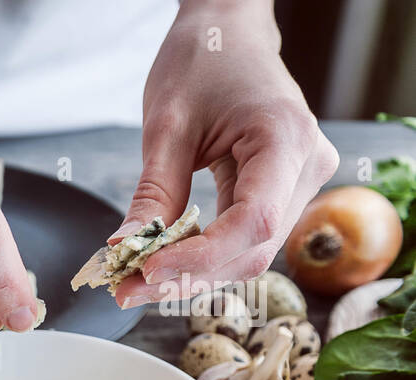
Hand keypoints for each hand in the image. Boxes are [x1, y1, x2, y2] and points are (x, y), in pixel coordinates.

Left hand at [113, 0, 338, 306]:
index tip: (145, 270)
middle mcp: (307, 166)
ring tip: (135, 283)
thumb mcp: (166, 127)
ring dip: (192, 275)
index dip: (199, 257)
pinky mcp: (283, 193)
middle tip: (125, 291)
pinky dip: (202, 257)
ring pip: (250, 254)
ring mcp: (301, 182)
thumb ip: (153, 194)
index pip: (252, 221)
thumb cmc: (201, 64)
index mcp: (286, 138)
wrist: (229, 36)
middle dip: (188, 277)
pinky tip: (162, 265)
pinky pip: (245, 240)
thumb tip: (125, 251)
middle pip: (252, 249)